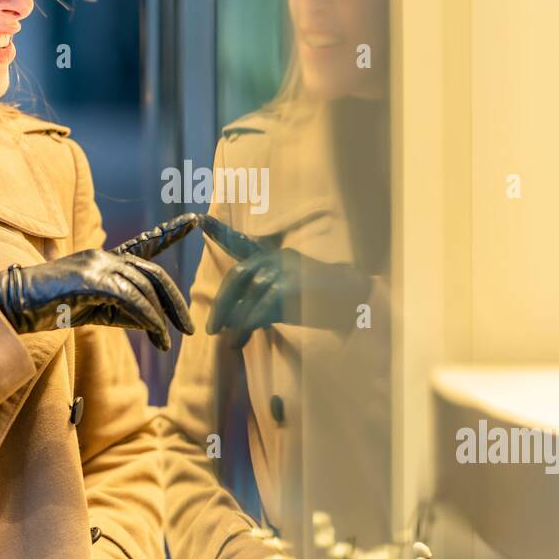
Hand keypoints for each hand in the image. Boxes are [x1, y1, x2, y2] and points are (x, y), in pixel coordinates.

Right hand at [0, 216, 198, 350]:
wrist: (12, 306)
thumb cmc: (49, 309)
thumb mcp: (94, 312)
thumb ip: (123, 313)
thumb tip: (154, 321)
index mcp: (105, 260)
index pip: (144, 245)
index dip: (169, 233)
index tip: (194, 220)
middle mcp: (104, 256)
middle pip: (153, 274)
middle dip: (175, 301)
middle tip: (189, 328)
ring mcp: (96, 265)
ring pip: (144, 289)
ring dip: (160, 319)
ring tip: (166, 342)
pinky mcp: (89, 279)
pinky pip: (130, 298)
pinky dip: (146, 317)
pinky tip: (155, 333)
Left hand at [200, 215, 369, 347]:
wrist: (358, 303)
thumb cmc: (326, 303)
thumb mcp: (290, 298)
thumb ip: (264, 301)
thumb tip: (238, 318)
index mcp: (277, 257)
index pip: (243, 243)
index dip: (221, 232)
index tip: (200, 219)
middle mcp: (278, 257)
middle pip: (239, 275)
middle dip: (223, 303)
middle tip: (212, 328)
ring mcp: (284, 270)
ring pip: (247, 291)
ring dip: (234, 318)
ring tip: (229, 338)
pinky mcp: (289, 287)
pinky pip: (259, 307)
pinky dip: (246, 325)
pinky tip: (242, 339)